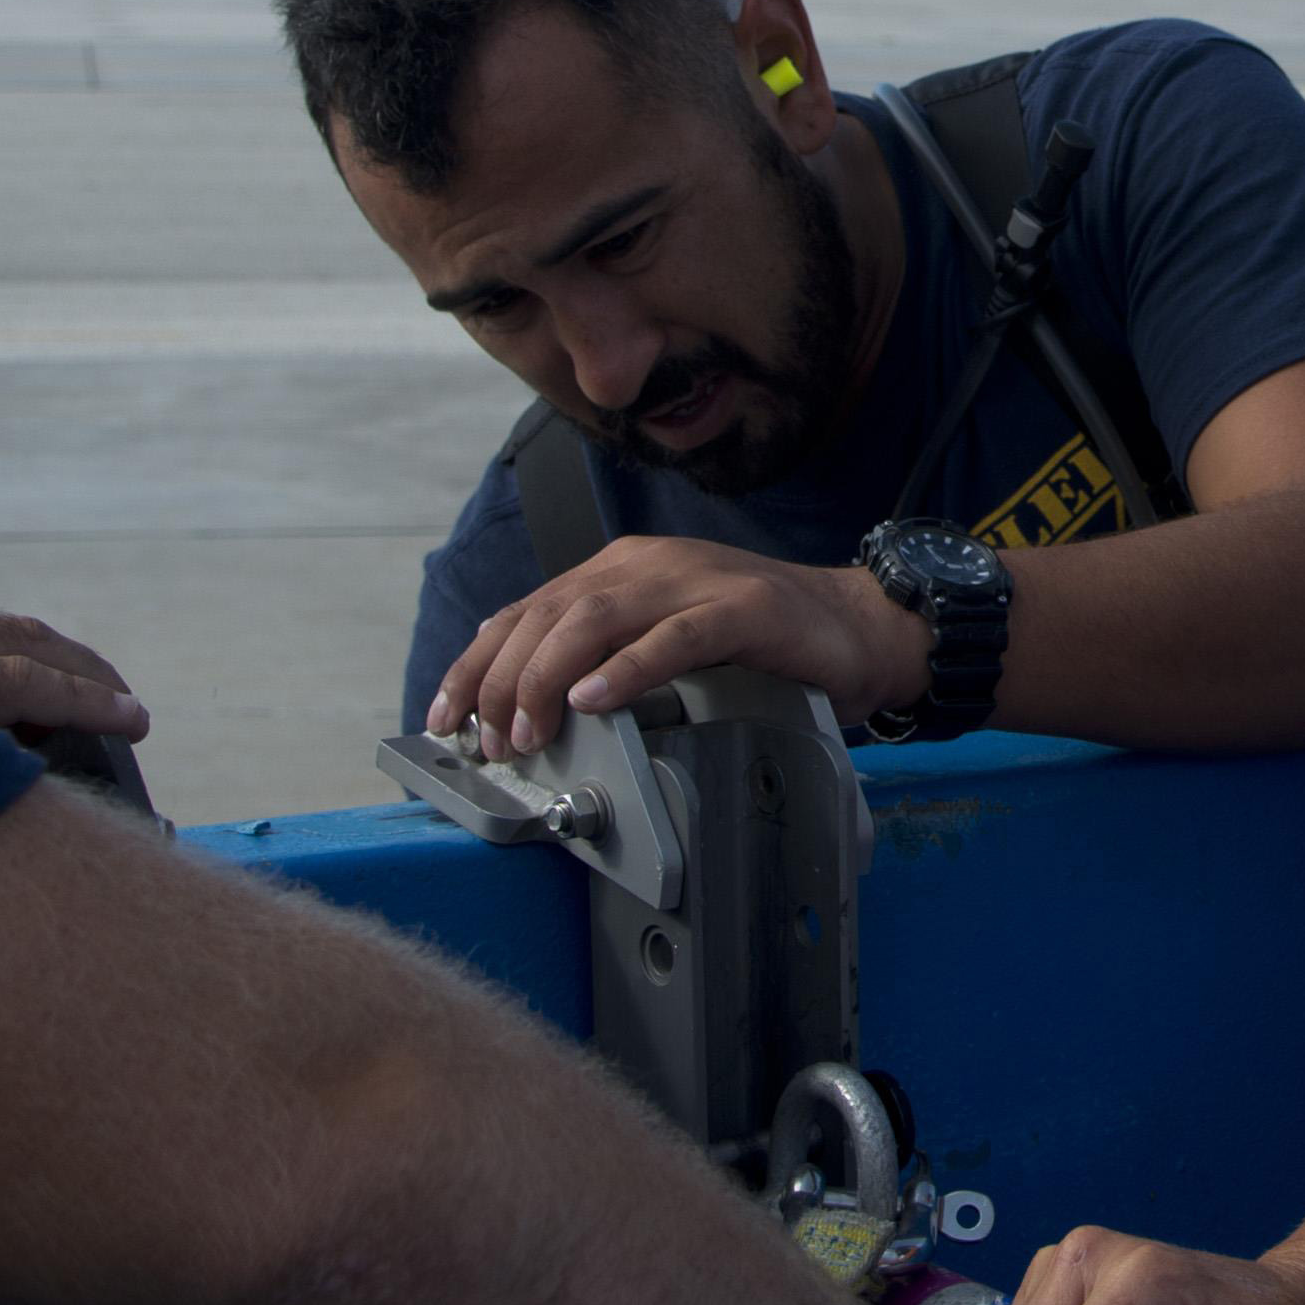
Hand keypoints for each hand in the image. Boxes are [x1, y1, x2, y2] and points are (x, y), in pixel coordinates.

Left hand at [428, 537, 926, 756]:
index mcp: (618, 571)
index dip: (476, 665)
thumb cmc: (758, 644)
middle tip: (492, 739)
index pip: (525, 612)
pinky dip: (628, 668)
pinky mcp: (743, 610)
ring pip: (597, 618)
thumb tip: (527, 699)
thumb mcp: (661, 642)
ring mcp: (694, 582)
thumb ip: (603, 655)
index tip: (447, 717)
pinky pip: (674, 637)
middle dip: (504, 680)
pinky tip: (597, 699)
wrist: (857, 626)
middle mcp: (645, 565)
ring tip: (530, 727)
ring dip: (550, 676)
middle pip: (548, 614)